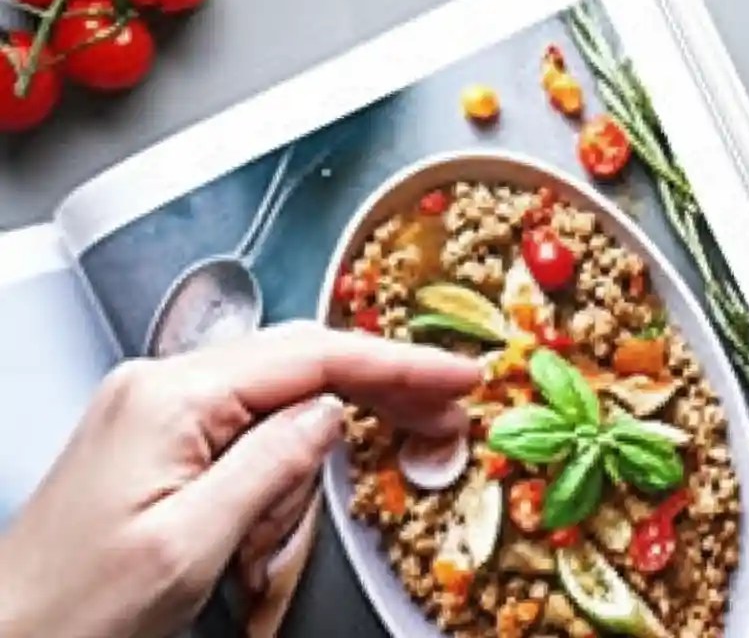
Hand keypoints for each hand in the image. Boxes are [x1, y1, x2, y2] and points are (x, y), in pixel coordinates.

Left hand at [0, 322, 479, 637]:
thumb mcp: (190, 545)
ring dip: (319, 451)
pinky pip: (248, 429)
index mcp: (169, 397)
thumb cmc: (74, 607)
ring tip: (297, 528)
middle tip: (445, 420)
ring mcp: (159, 408)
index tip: (458, 377)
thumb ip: (271, 465)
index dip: (397, 364)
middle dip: (378, 392)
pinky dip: (287, 462)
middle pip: (301, 363)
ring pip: (279, 399)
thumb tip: (332, 414)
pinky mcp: (161, 439)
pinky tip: (288, 507)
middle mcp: (162, 386)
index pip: (311, 357)